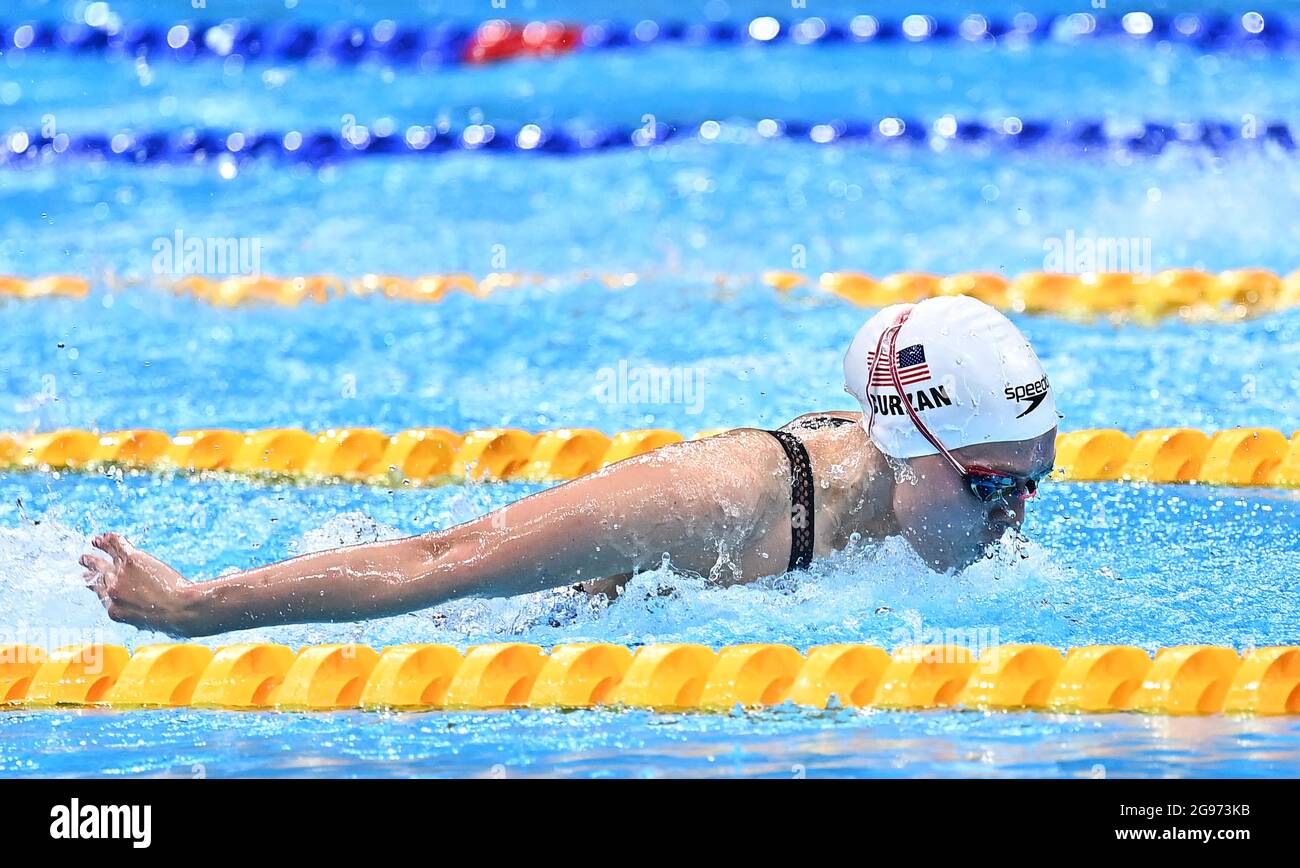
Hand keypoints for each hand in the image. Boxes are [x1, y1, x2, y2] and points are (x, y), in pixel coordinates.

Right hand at [80, 533, 197, 636]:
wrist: (181, 609)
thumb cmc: (172, 619)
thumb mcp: (145, 622)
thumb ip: (135, 611)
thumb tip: (140, 607)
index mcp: (114, 610)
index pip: (100, 593)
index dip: (95, 585)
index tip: (88, 579)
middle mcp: (112, 592)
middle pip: (98, 575)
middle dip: (91, 566)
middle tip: (84, 559)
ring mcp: (120, 575)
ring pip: (105, 558)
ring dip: (99, 548)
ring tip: (94, 542)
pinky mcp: (132, 560)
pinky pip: (117, 546)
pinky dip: (111, 539)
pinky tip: (107, 535)